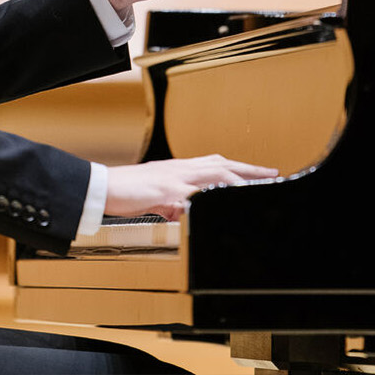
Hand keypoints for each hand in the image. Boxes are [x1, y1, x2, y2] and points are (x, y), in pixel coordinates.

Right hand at [104, 155, 278, 220]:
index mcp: (179, 168)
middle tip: (271, 173)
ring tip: (254, 187)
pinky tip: (221, 202)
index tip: (258, 172)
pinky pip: (193, 194)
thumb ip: (172, 203)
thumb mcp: (156, 198)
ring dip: (236, 181)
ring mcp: (174, 178)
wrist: (103, 187)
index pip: (215, 163)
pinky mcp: (166, 190)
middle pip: (222, 164)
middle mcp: (180, 169)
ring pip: (213, 174)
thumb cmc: (127, 192)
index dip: (238, 167)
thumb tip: (182, 212)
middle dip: (248, 169)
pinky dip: (208, 198)